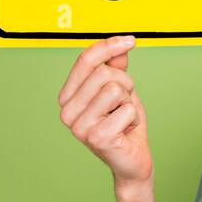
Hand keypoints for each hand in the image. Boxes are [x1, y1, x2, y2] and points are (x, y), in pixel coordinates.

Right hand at [57, 35, 153, 188]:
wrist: (131, 160)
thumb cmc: (124, 124)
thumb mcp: (120, 90)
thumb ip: (116, 68)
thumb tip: (121, 46)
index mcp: (67, 96)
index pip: (85, 60)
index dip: (109, 46)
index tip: (131, 41)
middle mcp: (67, 111)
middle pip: (103, 73)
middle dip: (125, 83)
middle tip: (125, 103)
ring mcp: (79, 126)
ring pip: (115, 89)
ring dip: (129, 102)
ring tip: (124, 118)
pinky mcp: (96, 137)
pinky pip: (127, 109)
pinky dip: (134, 118)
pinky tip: (126, 131)